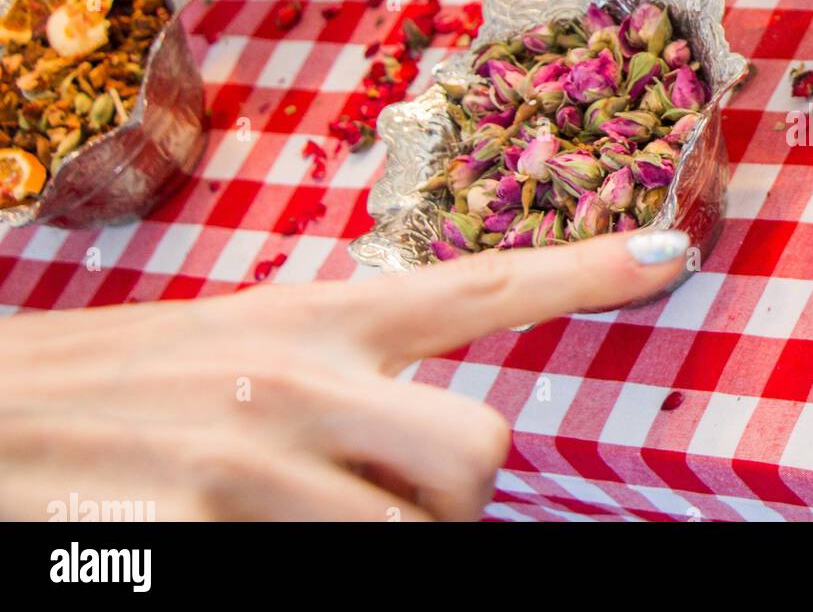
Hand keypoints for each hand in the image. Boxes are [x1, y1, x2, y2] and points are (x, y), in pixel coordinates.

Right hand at [0, 229, 688, 520]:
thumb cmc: (132, 383)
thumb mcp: (247, 343)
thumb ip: (347, 371)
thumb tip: (442, 438)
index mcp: (320, 315)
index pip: (480, 283)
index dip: (586, 268)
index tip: (674, 249)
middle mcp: (303, 374)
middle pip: (481, 450)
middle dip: (455, 498)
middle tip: (384, 497)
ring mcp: (255, 457)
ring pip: (410, 532)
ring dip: (373, 537)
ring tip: (289, 513)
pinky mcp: (204, 536)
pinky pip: (321, 571)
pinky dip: (299, 561)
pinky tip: (229, 536)